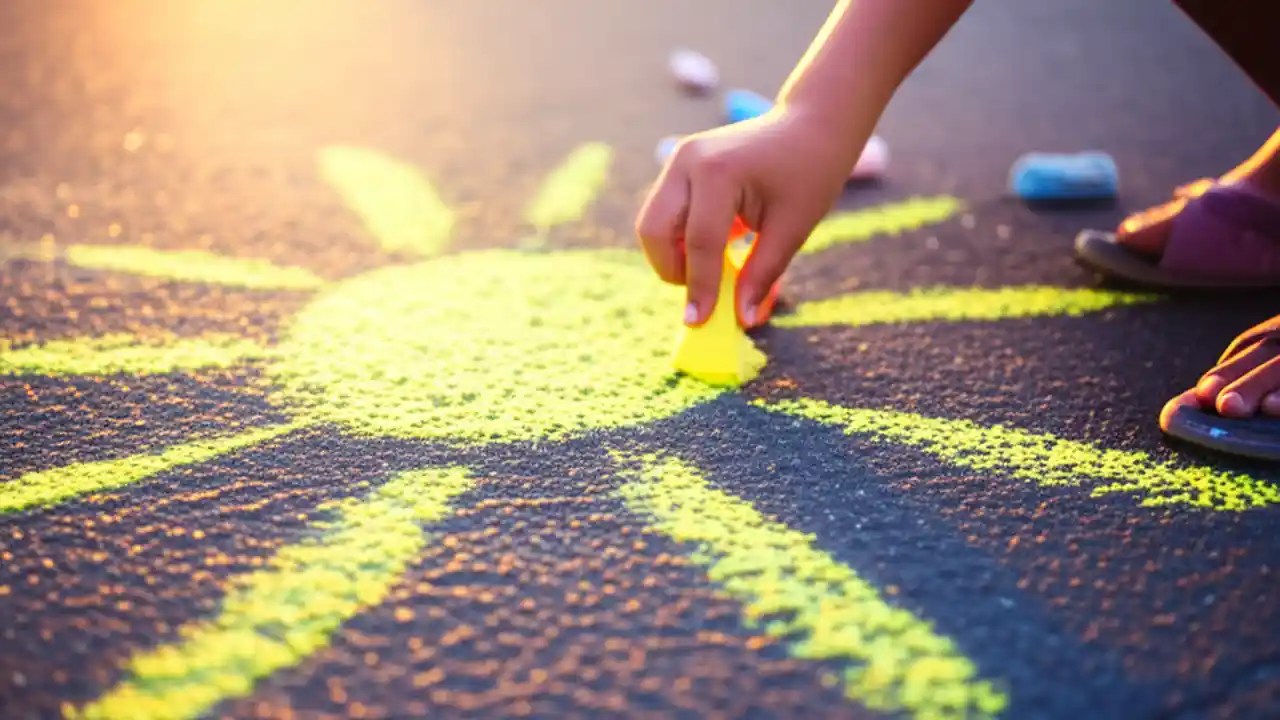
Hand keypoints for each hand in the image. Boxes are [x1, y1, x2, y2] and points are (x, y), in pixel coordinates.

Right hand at [635, 105, 857, 327]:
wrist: (812, 125)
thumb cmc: (811, 173)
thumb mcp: (793, 228)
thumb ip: (761, 274)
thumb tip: (741, 319)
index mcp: (718, 173)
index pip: (699, 242)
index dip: (699, 287)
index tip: (698, 322)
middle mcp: (687, 161)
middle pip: (653, 231)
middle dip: (672, 269)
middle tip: (704, 290)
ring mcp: (678, 159)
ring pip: (652, 224)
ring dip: (673, 255)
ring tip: (713, 267)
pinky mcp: (679, 166)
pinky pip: (664, 213)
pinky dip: (679, 239)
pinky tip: (716, 246)